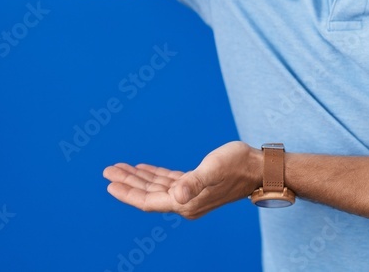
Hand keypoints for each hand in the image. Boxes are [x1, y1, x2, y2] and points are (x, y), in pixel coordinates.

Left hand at [103, 141, 260, 219]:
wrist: (260, 168)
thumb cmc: (238, 165)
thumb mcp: (214, 169)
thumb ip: (194, 181)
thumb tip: (178, 193)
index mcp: (186, 202)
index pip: (149, 201)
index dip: (128, 193)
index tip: (110, 183)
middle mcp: (186, 201)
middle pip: (149, 194)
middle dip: (128, 183)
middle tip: (108, 171)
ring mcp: (191, 193)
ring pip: (157, 186)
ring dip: (139, 177)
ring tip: (119, 168)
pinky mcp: (196, 183)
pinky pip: (168, 181)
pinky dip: (154, 174)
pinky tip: (144, 168)